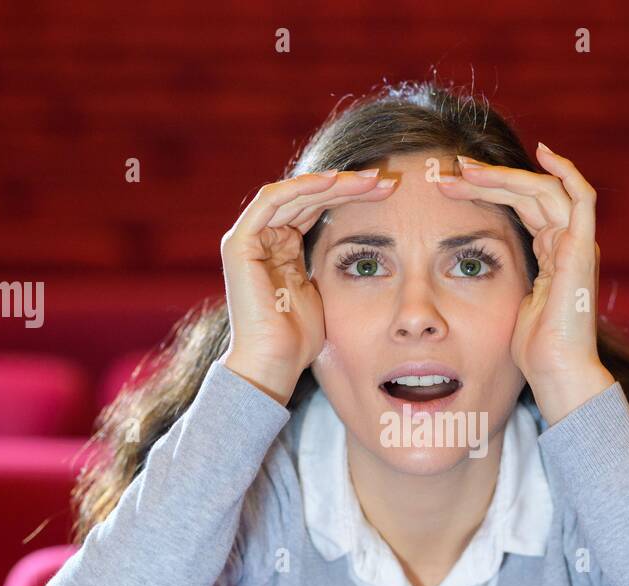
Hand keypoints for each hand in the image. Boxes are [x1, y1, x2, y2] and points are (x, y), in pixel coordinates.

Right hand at [219, 168, 395, 403]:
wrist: (276, 362)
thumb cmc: (301, 339)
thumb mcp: (324, 292)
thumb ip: (329, 264)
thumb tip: (365, 249)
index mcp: (281, 248)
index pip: (317, 209)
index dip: (351, 197)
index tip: (388, 193)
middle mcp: (262, 239)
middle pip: (308, 198)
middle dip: (348, 186)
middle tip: (384, 180)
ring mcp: (248, 239)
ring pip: (294, 193)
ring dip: (334, 183)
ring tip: (369, 180)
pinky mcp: (240, 243)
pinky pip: (272, 200)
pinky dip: (302, 188)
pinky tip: (334, 182)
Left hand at [436, 144, 614, 422]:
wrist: (556, 373)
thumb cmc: (532, 351)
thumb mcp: (509, 305)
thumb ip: (503, 281)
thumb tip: (466, 274)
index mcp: (551, 255)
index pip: (522, 208)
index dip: (489, 192)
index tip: (451, 185)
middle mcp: (567, 244)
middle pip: (529, 194)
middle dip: (489, 179)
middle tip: (450, 170)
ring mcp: (577, 244)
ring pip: (544, 190)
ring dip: (504, 176)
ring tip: (466, 170)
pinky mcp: (582, 248)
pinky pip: (581, 197)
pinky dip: (566, 172)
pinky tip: (544, 153)